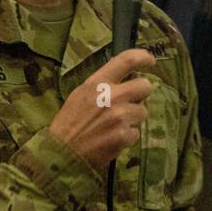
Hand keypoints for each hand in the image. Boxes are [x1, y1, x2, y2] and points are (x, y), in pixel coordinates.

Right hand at [48, 49, 155, 169]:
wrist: (61, 153)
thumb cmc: (69, 123)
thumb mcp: (81, 95)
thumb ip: (103, 85)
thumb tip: (128, 78)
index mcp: (97, 83)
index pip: (126, 60)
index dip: (143, 57)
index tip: (150, 61)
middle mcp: (111, 96)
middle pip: (145, 86)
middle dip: (141, 94)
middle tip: (130, 102)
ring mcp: (119, 116)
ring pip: (143, 111)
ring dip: (134, 118)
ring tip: (115, 125)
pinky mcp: (124, 135)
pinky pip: (137, 132)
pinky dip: (128, 137)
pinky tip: (113, 139)